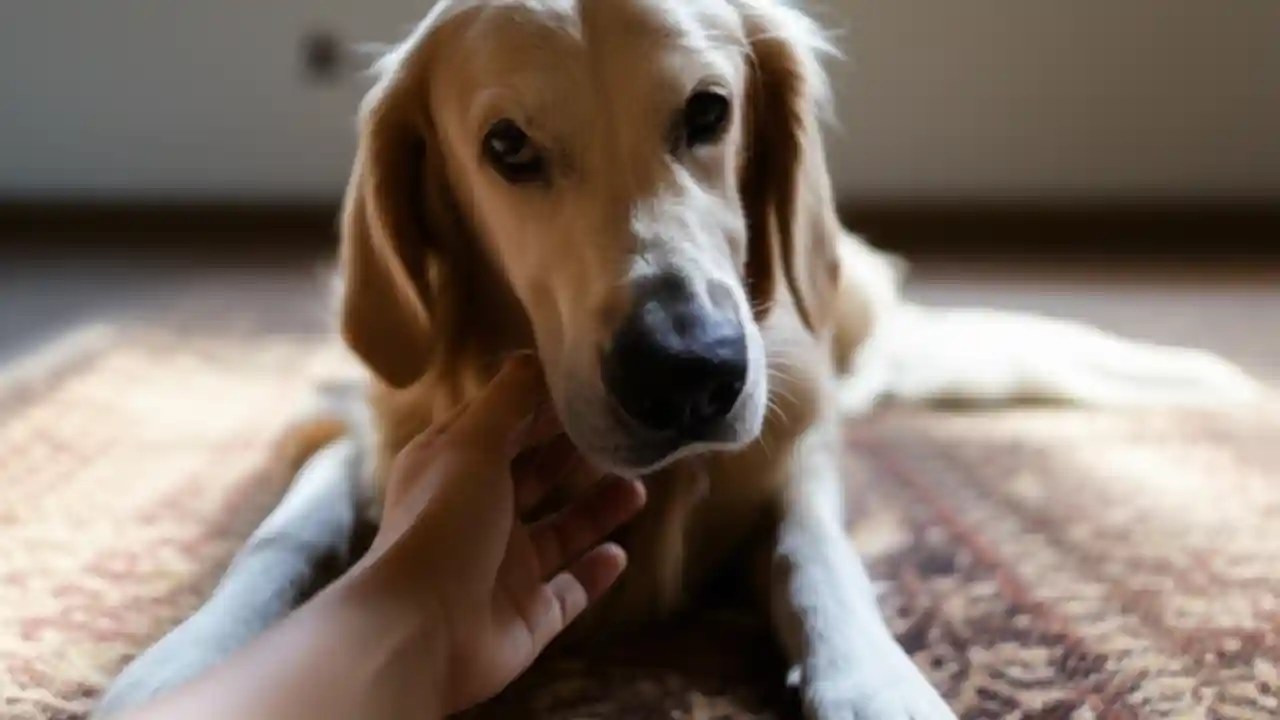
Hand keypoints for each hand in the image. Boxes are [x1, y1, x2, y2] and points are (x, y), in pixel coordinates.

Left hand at [350, 356, 646, 714]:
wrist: (420, 632)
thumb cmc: (442, 524)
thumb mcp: (471, 445)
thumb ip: (509, 401)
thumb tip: (537, 357)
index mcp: (453, 470)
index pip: (502, 428)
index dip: (542, 407)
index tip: (590, 386)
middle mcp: (478, 516)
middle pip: (534, 476)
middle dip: (575, 454)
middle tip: (623, 431)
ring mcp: (503, 569)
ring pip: (560, 531)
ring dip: (597, 509)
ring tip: (637, 485)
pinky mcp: (527, 615)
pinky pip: (570, 590)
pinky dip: (596, 572)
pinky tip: (621, 552)